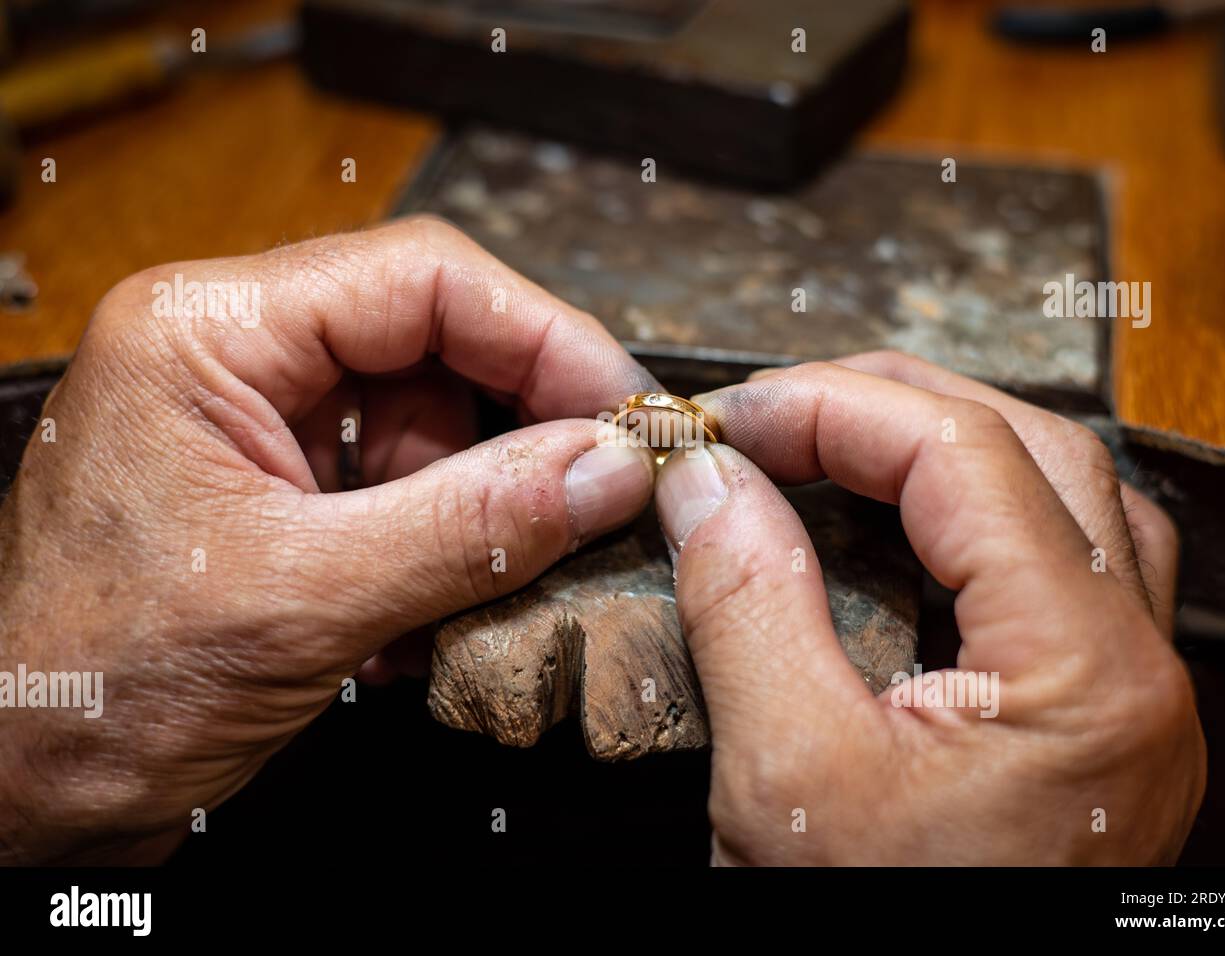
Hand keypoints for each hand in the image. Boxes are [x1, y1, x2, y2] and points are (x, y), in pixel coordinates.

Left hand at [0, 217, 657, 862]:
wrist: (10, 787)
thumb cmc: (85, 687)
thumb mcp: (307, 600)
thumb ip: (474, 525)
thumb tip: (602, 470)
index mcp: (206, 333)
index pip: (423, 279)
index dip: (544, 338)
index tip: (621, 409)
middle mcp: (232, 358)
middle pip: (434, 345)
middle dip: (518, 430)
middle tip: (597, 491)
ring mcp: (256, 425)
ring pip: (429, 424)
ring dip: (479, 507)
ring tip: (492, 584)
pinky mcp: (278, 490)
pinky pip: (400, 487)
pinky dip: (441, 548)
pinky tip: (432, 616)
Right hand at [654, 352, 1204, 864]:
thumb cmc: (885, 939)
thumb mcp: (787, 779)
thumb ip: (748, 603)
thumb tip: (709, 481)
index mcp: (1083, 675)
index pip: (963, 459)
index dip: (836, 410)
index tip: (739, 419)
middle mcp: (1138, 673)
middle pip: (1036, 450)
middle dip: (896, 405)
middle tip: (784, 410)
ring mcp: (1131, 695)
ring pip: (1071, 494)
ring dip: (954, 444)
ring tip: (846, 437)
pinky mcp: (1099, 717)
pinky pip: (1072, 559)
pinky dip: (987, 510)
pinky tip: (920, 521)